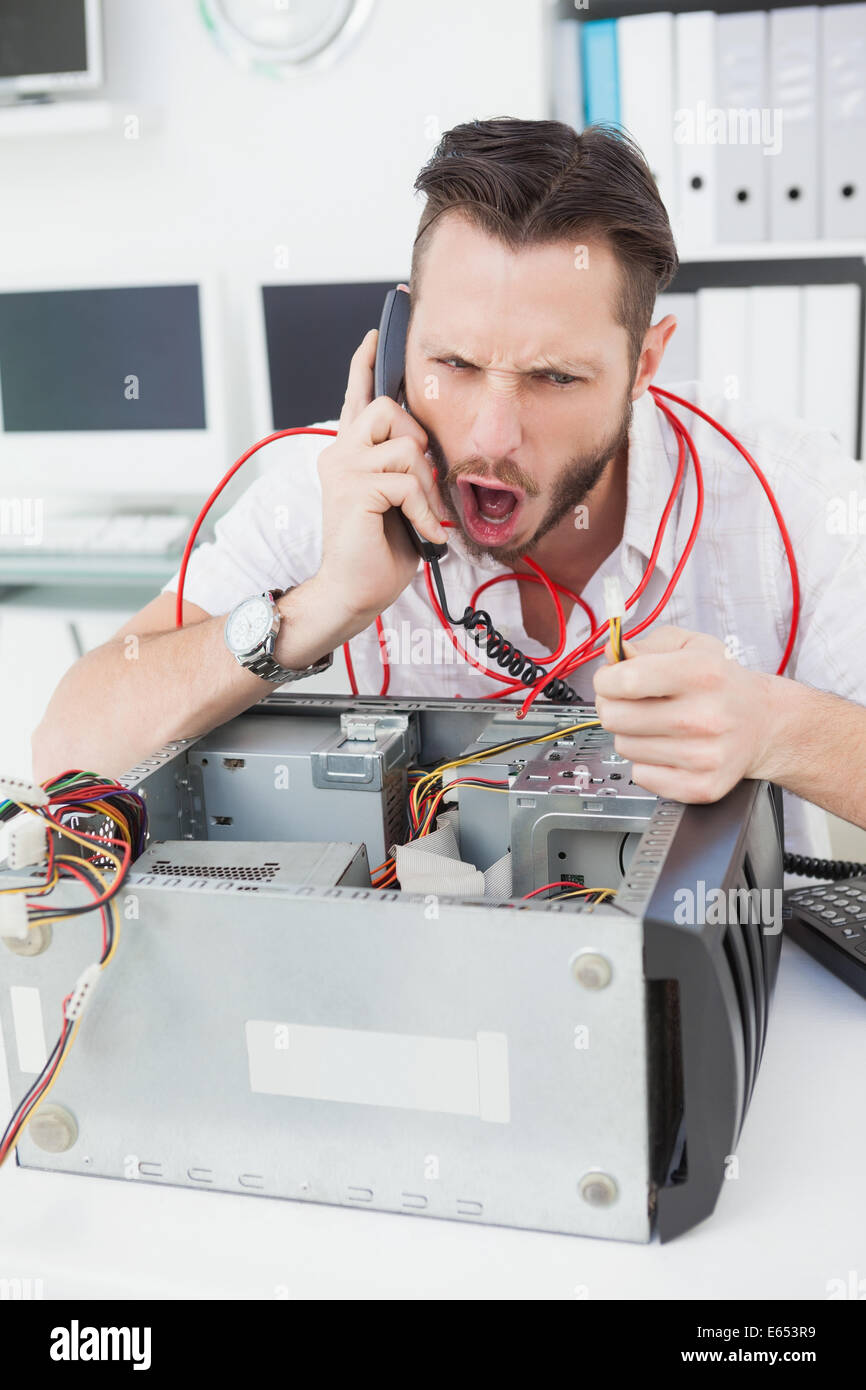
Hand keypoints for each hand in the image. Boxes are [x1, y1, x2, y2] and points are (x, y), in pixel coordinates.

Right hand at [314, 327, 446, 631]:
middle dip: (417, 444)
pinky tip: (425, 533)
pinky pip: (406, 482)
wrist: (356, 591)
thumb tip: (426, 447)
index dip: (365, 364)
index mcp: (350, 452)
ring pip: (405, 447)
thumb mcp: (400, 498)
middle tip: (422, 484)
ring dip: (425, 486)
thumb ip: (405, 466)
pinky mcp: (352, 489)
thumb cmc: (380, 549)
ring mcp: (341, 469)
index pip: (356, 397)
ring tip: (423, 516)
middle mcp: (339, 453)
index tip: (376, 332)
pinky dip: (424, 511)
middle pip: (388, 410)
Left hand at [591, 625, 776, 802]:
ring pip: (625, 747)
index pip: (626, 680)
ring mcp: (705, 756)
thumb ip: (646, 646)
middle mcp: (706, 716)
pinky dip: (646, 763)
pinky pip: (641, 776)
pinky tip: (668, 748)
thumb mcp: (690, 645)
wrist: (764, 723)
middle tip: (631, 703)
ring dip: (632, 735)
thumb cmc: (721, 683)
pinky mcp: (702, 786)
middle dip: (613, 707)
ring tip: (658, 724)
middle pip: (616, 717)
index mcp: (702, 673)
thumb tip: (611, 657)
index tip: (610, 679)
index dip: (606, 679)